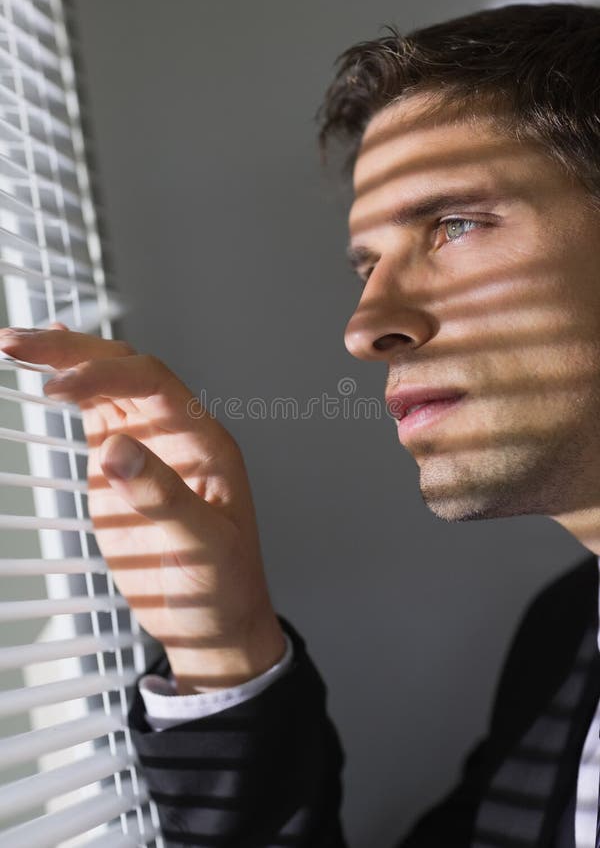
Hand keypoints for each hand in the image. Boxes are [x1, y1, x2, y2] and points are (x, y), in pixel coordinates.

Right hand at [0, 325, 285, 692]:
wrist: (215, 625)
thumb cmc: (223, 588)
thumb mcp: (203, 547)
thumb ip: (163, 497)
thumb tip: (114, 448)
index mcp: (204, 442)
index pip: (153, 383)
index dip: (104, 375)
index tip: (58, 387)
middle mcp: (176, 434)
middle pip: (124, 370)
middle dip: (72, 352)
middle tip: (16, 344)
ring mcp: (147, 447)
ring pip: (106, 385)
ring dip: (63, 361)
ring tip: (14, 345)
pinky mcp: (122, 468)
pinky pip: (97, 415)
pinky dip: (72, 389)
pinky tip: (50, 369)